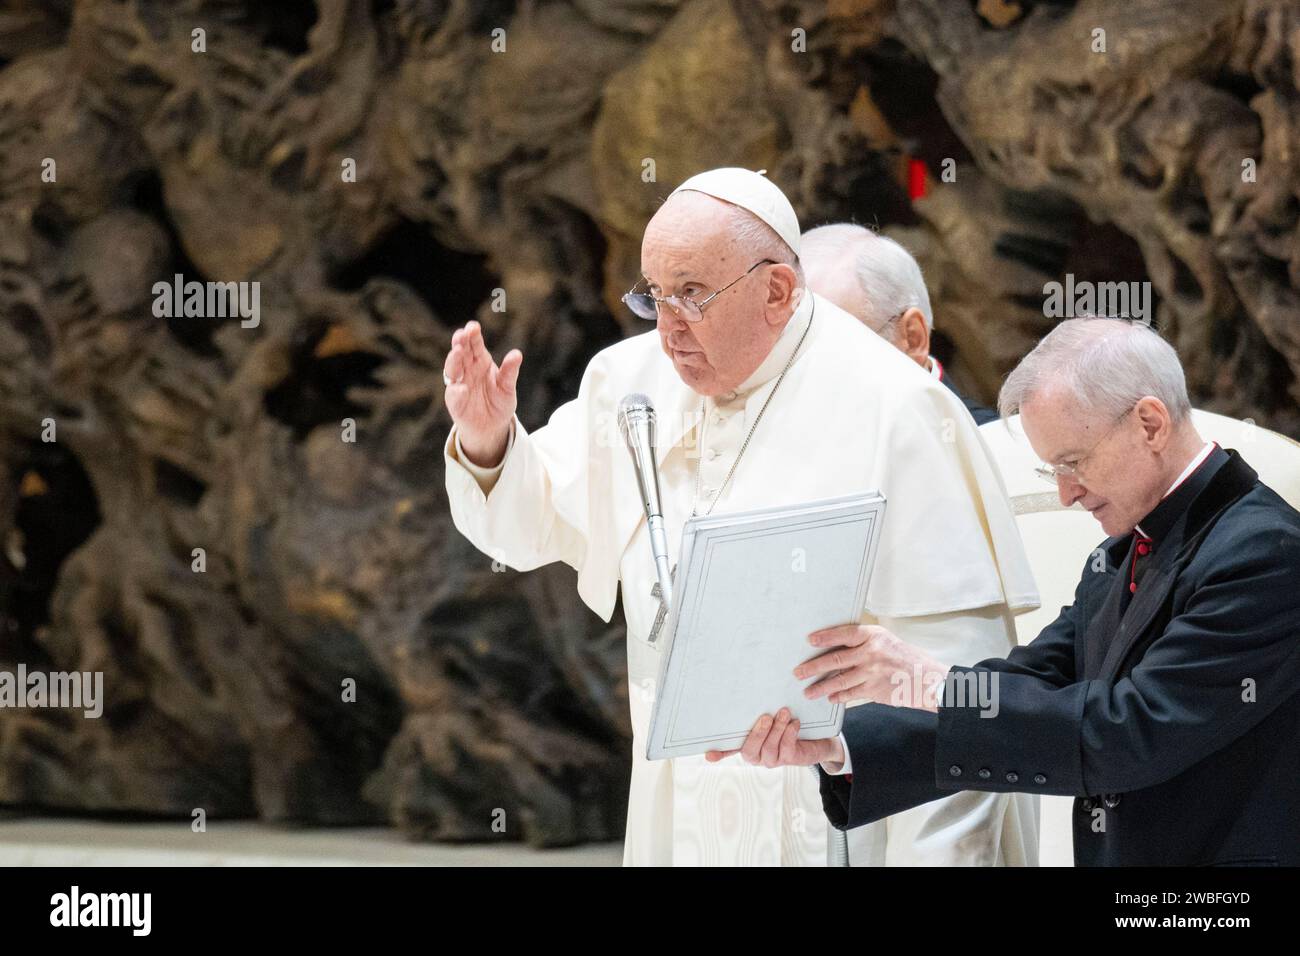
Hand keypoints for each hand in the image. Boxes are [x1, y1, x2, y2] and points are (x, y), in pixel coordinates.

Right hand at [444, 321, 521, 466]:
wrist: (492, 427)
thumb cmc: (499, 402)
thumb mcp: (507, 387)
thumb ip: (510, 371)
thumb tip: (517, 354)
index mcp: (480, 362)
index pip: (475, 345)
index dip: (473, 336)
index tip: (473, 326)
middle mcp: (467, 370)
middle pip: (461, 353)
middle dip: (460, 343)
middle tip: (462, 334)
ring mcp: (459, 385)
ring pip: (452, 370)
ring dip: (453, 361)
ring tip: (458, 352)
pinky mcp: (455, 402)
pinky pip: (454, 395)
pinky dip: (456, 391)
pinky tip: (461, 388)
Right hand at [704, 708, 842, 766]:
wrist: (816, 736)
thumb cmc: (785, 719)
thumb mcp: (770, 712)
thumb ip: (758, 706)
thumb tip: (747, 681)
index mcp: (746, 742)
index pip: (729, 748)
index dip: (720, 752)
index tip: (708, 754)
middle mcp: (756, 754)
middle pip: (749, 750)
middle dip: (758, 734)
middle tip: (765, 717)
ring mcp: (771, 759)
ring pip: (770, 748)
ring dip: (777, 729)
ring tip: (784, 712)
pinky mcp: (789, 759)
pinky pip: (786, 748)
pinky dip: (789, 733)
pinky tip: (795, 722)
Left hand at [795, 624, 947, 711]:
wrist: (928, 679)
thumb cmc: (906, 658)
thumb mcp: (886, 641)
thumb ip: (864, 642)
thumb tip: (835, 645)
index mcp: (874, 635)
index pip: (844, 634)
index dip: (825, 637)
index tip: (809, 641)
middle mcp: (872, 652)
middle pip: (835, 659)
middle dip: (813, 667)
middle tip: (798, 672)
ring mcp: (872, 672)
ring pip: (840, 680)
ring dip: (821, 686)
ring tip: (808, 691)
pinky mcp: (875, 690)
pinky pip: (851, 693)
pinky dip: (839, 696)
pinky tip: (830, 698)